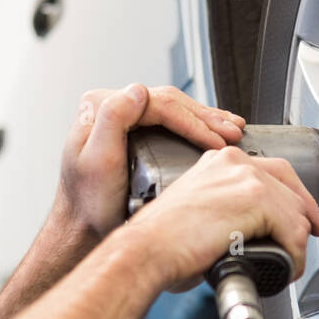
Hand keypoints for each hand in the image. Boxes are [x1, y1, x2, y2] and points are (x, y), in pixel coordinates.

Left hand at [51, 84, 245, 243]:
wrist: (86, 227)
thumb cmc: (91, 204)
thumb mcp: (98, 161)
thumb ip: (113, 119)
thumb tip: (137, 90)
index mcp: (99, 106)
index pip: (158, 103)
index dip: (193, 120)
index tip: (216, 140)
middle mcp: (110, 106)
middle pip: (170, 102)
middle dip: (206, 117)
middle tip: (233, 132)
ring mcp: (123, 117)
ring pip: (175, 108)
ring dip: (207, 118)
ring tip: (233, 129)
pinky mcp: (134, 130)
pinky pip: (172, 119)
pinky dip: (197, 124)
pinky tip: (215, 130)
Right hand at [129, 144, 318, 287]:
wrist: (145, 250)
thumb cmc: (160, 241)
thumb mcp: (198, 209)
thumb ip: (226, 208)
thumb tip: (248, 230)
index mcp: (219, 161)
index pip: (272, 171)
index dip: (293, 196)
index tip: (301, 214)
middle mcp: (235, 162)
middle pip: (290, 184)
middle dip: (305, 214)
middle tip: (309, 236)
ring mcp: (247, 178)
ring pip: (295, 210)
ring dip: (298, 241)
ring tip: (289, 262)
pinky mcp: (256, 200)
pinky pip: (293, 230)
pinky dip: (295, 253)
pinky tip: (287, 266)